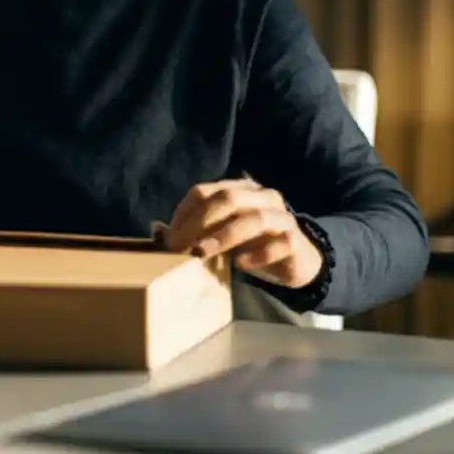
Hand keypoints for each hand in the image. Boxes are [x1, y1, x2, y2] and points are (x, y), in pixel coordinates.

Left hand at [165, 179, 323, 288]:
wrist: (295, 260)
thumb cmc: (250, 244)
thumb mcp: (220, 235)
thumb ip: (195, 231)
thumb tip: (159, 234)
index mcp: (238, 189)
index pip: (204, 191)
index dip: (183, 213)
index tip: (167, 238)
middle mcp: (262, 197)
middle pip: (227, 200)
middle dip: (198, 222)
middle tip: (179, 247)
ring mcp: (281, 217)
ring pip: (254, 219)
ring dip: (223, 236)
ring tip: (201, 253)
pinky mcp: (294, 240)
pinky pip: (278, 244)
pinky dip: (257, 254)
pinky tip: (240, 264)